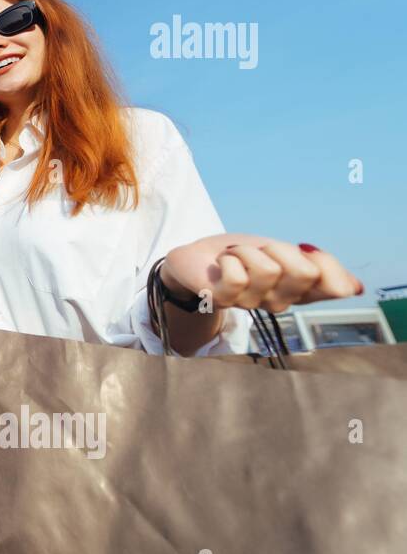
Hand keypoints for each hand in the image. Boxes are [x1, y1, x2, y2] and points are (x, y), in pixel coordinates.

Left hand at [161, 233, 363, 313]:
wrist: (198, 258)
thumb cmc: (245, 255)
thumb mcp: (286, 254)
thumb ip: (319, 269)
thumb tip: (356, 289)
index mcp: (301, 291)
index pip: (336, 286)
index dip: (326, 263)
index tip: (306, 250)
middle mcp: (281, 302)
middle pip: (304, 272)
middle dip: (281, 250)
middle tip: (261, 251)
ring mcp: (252, 304)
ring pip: (268, 270)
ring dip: (249, 252)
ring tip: (237, 256)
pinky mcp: (223, 301)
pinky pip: (238, 277)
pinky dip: (230, 260)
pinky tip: (223, 263)